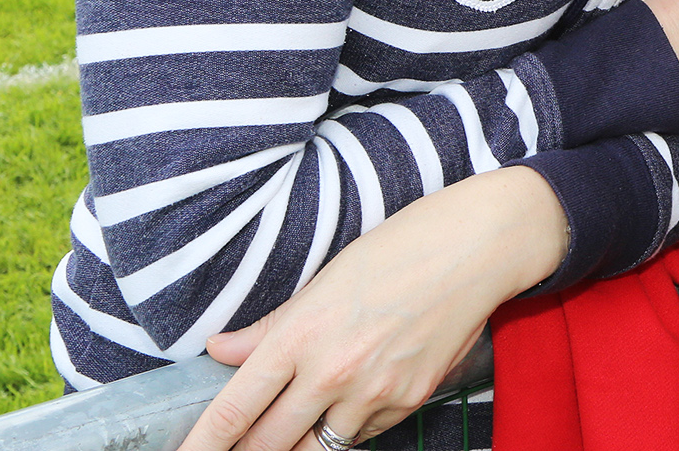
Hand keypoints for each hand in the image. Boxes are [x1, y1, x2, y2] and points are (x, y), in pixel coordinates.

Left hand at [179, 165, 567, 450]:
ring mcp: (373, 393)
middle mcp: (332, 372)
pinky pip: (363, 433)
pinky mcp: (408, 402)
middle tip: (239, 450)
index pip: (234, 411)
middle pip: (268, 444)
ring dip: (300, 442)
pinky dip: (349, 427)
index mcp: (301, 335)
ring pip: (316, 448)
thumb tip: (222, 350)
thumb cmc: (399, 249)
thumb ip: (271, 327)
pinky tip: (351, 401)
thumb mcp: (325, 279)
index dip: (202, 445)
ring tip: (295, 427)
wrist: (476, 248)